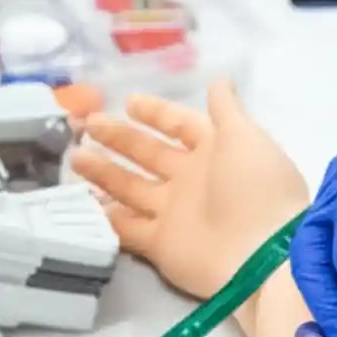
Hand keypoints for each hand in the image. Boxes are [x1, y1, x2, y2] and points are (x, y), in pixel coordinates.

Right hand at [71, 81, 308, 300]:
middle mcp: (194, 181)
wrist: (261, 255)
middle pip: (150, 154)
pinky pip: (127, 228)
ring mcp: (175, 214)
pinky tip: (81, 201)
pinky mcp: (160, 246)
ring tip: (74, 157)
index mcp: (216, 152)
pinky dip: (106, 216)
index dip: (156, 113)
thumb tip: (220, 81)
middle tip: (87, 124)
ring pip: (131, 188)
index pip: (181, 126)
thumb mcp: (244, 137)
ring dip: (104, 173)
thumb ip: (226, 110)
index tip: (128, 101)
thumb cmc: (255, 188)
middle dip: (119, 138)